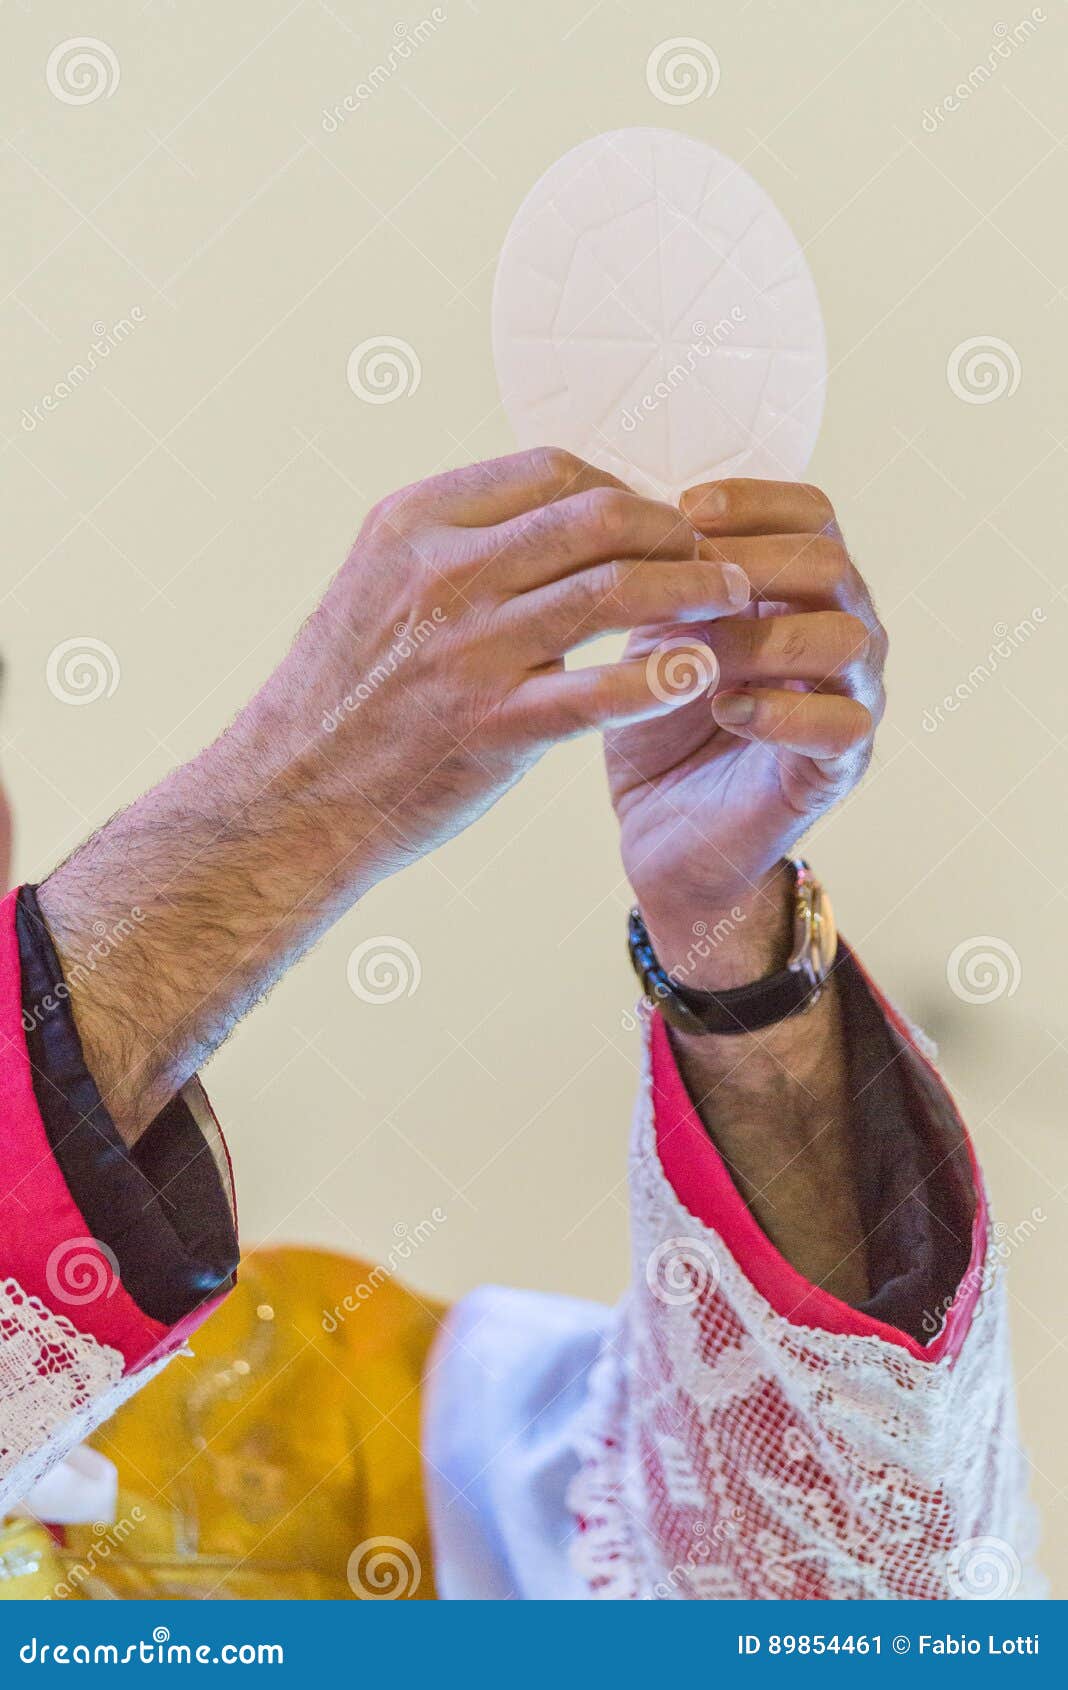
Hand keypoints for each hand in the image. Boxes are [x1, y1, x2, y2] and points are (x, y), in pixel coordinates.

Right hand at [38, 448, 749, 1141]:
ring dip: (693, 588)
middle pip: (598, 514)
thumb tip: (555, 514)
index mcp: (415, 522)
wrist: (288, 794)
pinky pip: (603, 692)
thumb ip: (459, 542)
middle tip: (713, 553)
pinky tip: (699, 673)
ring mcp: (468, 650)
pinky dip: (663, 677)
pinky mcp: (493, 728)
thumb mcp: (380, 582)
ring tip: (734, 602)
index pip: (554, 468)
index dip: (626, 485)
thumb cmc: (344, 689)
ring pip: (615, 589)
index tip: (656, 516)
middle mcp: (443, 572)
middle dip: (675, 527)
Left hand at [605, 478, 886, 984]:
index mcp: (802, 590)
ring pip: (846, 638)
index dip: (754, 501)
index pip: (811, 515)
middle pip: (833, 563)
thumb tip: (642, 508)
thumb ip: (665, 579)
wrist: (664, 831)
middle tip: (690, 576)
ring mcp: (851, 698)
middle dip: (754, 561)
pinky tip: (725, 709)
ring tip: (700, 653)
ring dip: (764, 637)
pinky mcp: (841, 764)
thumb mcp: (654, 636)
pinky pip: (841, 725)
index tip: (684, 509)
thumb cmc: (659, 724)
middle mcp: (843, 631)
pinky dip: (781, 712)